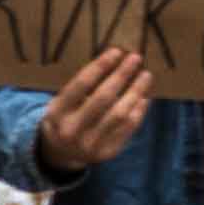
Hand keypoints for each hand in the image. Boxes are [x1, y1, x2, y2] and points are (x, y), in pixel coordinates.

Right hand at [33, 42, 153, 181]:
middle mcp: (73, 130)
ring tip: (145, 76)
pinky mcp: (108, 152)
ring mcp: (91, 145)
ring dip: (135, 92)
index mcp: (57, 113)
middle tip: (135, 58)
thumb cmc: (64, 118)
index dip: (101, 66)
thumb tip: (114, 61)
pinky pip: (128, 128)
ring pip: (120, 114)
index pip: (81, 84)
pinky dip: (139, 110)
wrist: (61, 154)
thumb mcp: (61, 102)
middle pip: (103, 98)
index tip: (117, 51)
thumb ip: (81, 87)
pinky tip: (144, 97)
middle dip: (121, 75)